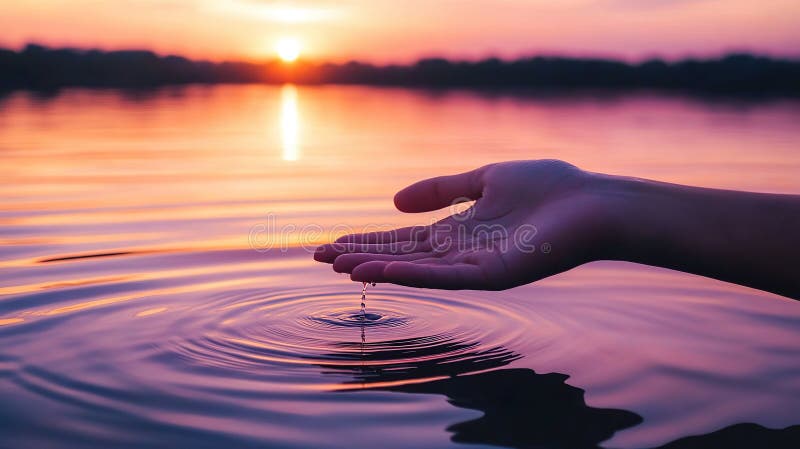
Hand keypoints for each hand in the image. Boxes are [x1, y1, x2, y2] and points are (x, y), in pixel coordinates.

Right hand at [314, 160, 614, 289]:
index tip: (332, 242)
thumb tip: (394, 201)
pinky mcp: (494, 276)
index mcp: (459, 232)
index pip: (403, 241)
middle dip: (361, 258)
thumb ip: (443, 190)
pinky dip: (413, 276)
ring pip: (417, 271)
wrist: (595, 202)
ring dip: (377, 270)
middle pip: (401, 258)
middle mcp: (462, 254)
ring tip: (339, 268)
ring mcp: (477, 268)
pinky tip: (382, 273)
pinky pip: (447, 277)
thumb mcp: (484, 179)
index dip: (368, 242)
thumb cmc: (549, 188)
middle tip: (319, 258)